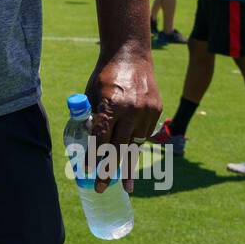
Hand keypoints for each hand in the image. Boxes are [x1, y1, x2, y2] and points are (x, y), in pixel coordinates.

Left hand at [85, 47, 161, 194]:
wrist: (131, 55)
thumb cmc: (104, 76)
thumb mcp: (91, 93)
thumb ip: (91, 116)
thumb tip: (87, 143)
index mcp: (110, 105)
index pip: (101, 139)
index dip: (95, 158)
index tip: (90, 174)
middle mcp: (130, 110)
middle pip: (119, 148)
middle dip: (110, 171)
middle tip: (103, 188)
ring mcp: (146, 111)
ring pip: (135, 144)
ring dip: (127, 164)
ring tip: (125, 184)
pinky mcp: (156, 109)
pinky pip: (145, 134)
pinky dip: (136, 144)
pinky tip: (130, 155)